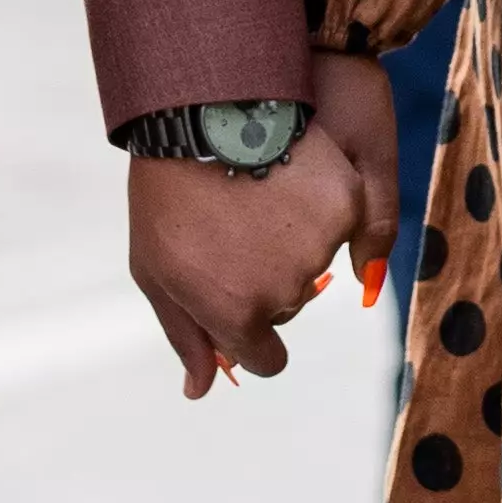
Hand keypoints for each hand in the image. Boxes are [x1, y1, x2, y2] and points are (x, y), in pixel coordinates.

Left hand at [125, 57, 398, 398]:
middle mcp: (285, 291)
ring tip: (254, 194)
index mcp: (237, 313)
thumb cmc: (166, 194)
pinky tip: (285, 176)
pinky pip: (340, 225)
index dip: (250, 334)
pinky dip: (318, 205)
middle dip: (265, 278)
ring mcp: (318, 249)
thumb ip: (186, 334)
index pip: (265, 357)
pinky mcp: (344, 206)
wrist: (197, 112)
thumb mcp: (157, 270)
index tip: (236, 298)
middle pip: (288, 306)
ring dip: (291, 239)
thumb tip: (200, 390)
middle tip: (231, 226)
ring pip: (314, 265)